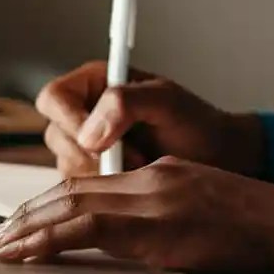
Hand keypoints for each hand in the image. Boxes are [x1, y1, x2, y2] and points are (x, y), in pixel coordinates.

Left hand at [0, 156, 273, 273]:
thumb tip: (136, 242)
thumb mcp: (203, 213)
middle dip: (32, 215)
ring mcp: (149, 201)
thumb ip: (164, 219)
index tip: (27, 220)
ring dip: (32, 227)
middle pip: (74, 192)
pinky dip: (52, 239)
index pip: (91, 186)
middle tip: (2, 235)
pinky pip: (88, 230)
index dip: (53, 203)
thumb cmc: (258, 228)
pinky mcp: (154, 227)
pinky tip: (30, 251)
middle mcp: (148, 181)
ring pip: (72, 207)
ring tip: (4, 245)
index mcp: (159, 176)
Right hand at [35, 62, 264, 177]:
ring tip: (141, 168)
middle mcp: (84, 112)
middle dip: (91, 155)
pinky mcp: (95, 174)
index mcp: (95, 83)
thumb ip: (125, 103)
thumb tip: (89, 133)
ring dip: (101, 175)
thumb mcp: (166, 102)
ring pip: (65, 165)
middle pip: (56, 136)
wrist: (218, 158)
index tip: (99, 142)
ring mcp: (87, 146)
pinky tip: (135, 182)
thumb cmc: (197, 124)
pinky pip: (81, 188)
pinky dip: (106, 190)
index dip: (69, 120)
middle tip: (133, 160)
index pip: (55, 98)